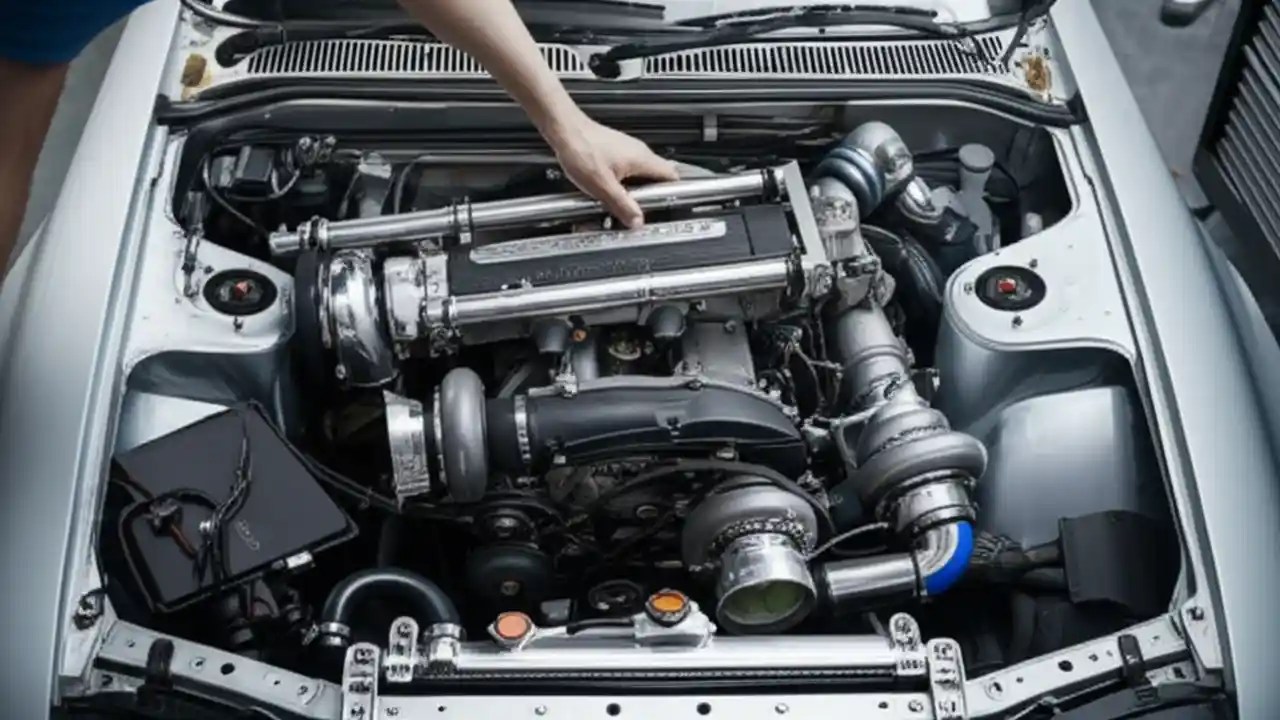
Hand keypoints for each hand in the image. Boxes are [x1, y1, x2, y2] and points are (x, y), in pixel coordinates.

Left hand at [543, 114, 678, 227]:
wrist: (564, 130)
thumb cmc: (581, 149)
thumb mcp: (602, 186)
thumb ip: (622, 205)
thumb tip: (637, 221)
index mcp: (642, 159)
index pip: (673, 176)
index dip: (674, 194)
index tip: (666, 207)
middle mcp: (638, 152)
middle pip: (658, 177)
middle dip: (651, 196)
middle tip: (640, 210)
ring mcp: (627, 150)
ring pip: (641, 174)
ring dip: (635, 190)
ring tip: (623, 203)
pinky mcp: (615, 150)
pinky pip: (628, 169)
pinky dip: (624, 182)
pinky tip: (610, 190)